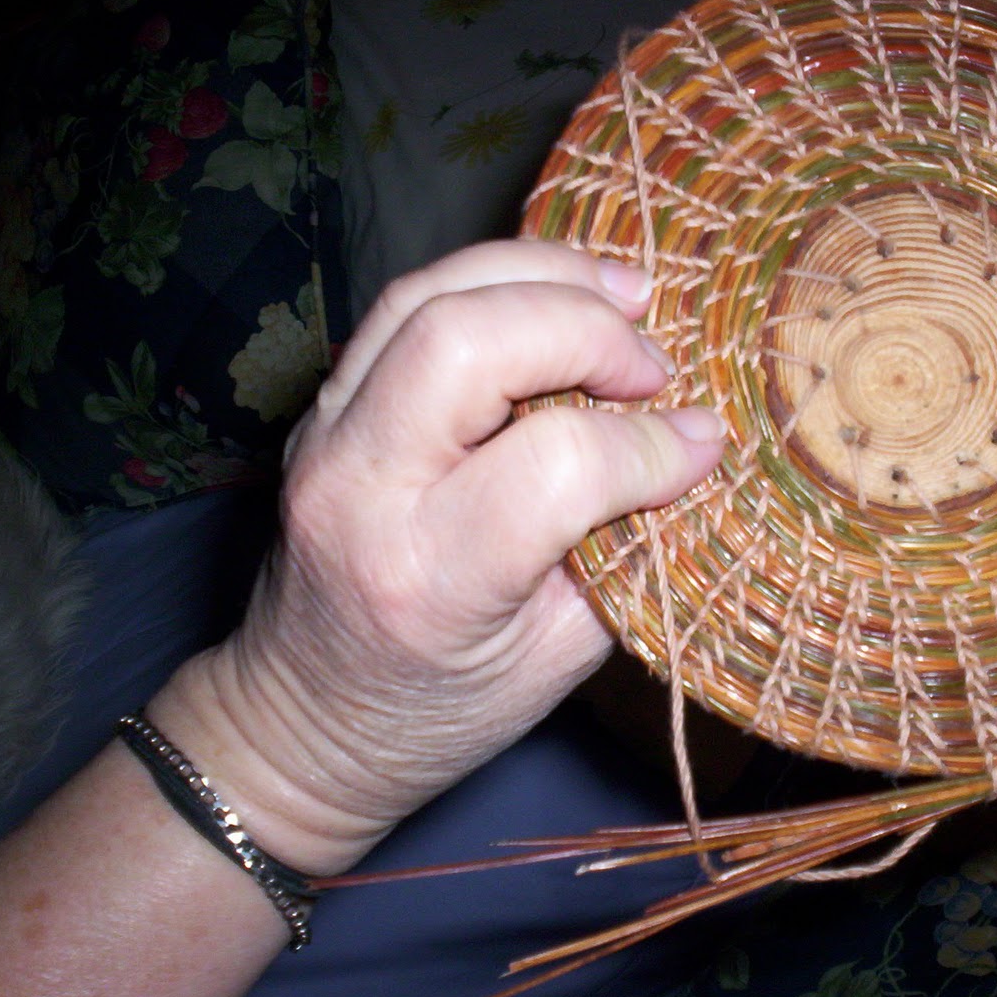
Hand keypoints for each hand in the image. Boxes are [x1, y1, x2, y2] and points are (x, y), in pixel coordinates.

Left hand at [157, 241, 724, 873]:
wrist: (298, 721)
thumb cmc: (436, 713)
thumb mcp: (555, 661)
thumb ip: (622, 551)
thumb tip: (688, 447)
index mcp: (426, 579)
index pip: (553, 465)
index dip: (646, 445)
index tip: (698, 447)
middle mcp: (360, 489)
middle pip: (466, 341)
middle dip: (584, 329)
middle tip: (653, 368)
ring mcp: (323, 435)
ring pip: (426, 294)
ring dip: (539, 275)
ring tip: (624, 296)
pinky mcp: (320, 404)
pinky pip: (404, 304)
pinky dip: (492, 282)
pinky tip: (555, 296)